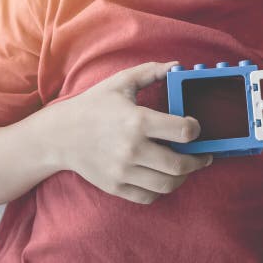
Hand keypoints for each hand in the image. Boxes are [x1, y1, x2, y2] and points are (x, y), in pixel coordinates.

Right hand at [49, 60, 212, 203]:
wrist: (59, 135)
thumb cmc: (93, 105)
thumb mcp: (120, 82)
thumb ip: (150, 71)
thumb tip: (177, 65)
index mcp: (137, 121)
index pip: (182, 131)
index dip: (196, 130)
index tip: (195, 128)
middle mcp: (132, 149)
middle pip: (179, 164)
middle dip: (198, 161)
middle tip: (203, 156)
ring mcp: (123, 171)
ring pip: (167, 185)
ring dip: (183, 177)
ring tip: (186, 167)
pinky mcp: (116, 187)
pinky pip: (149, 197)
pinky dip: (162, 189)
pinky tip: (164, 177)